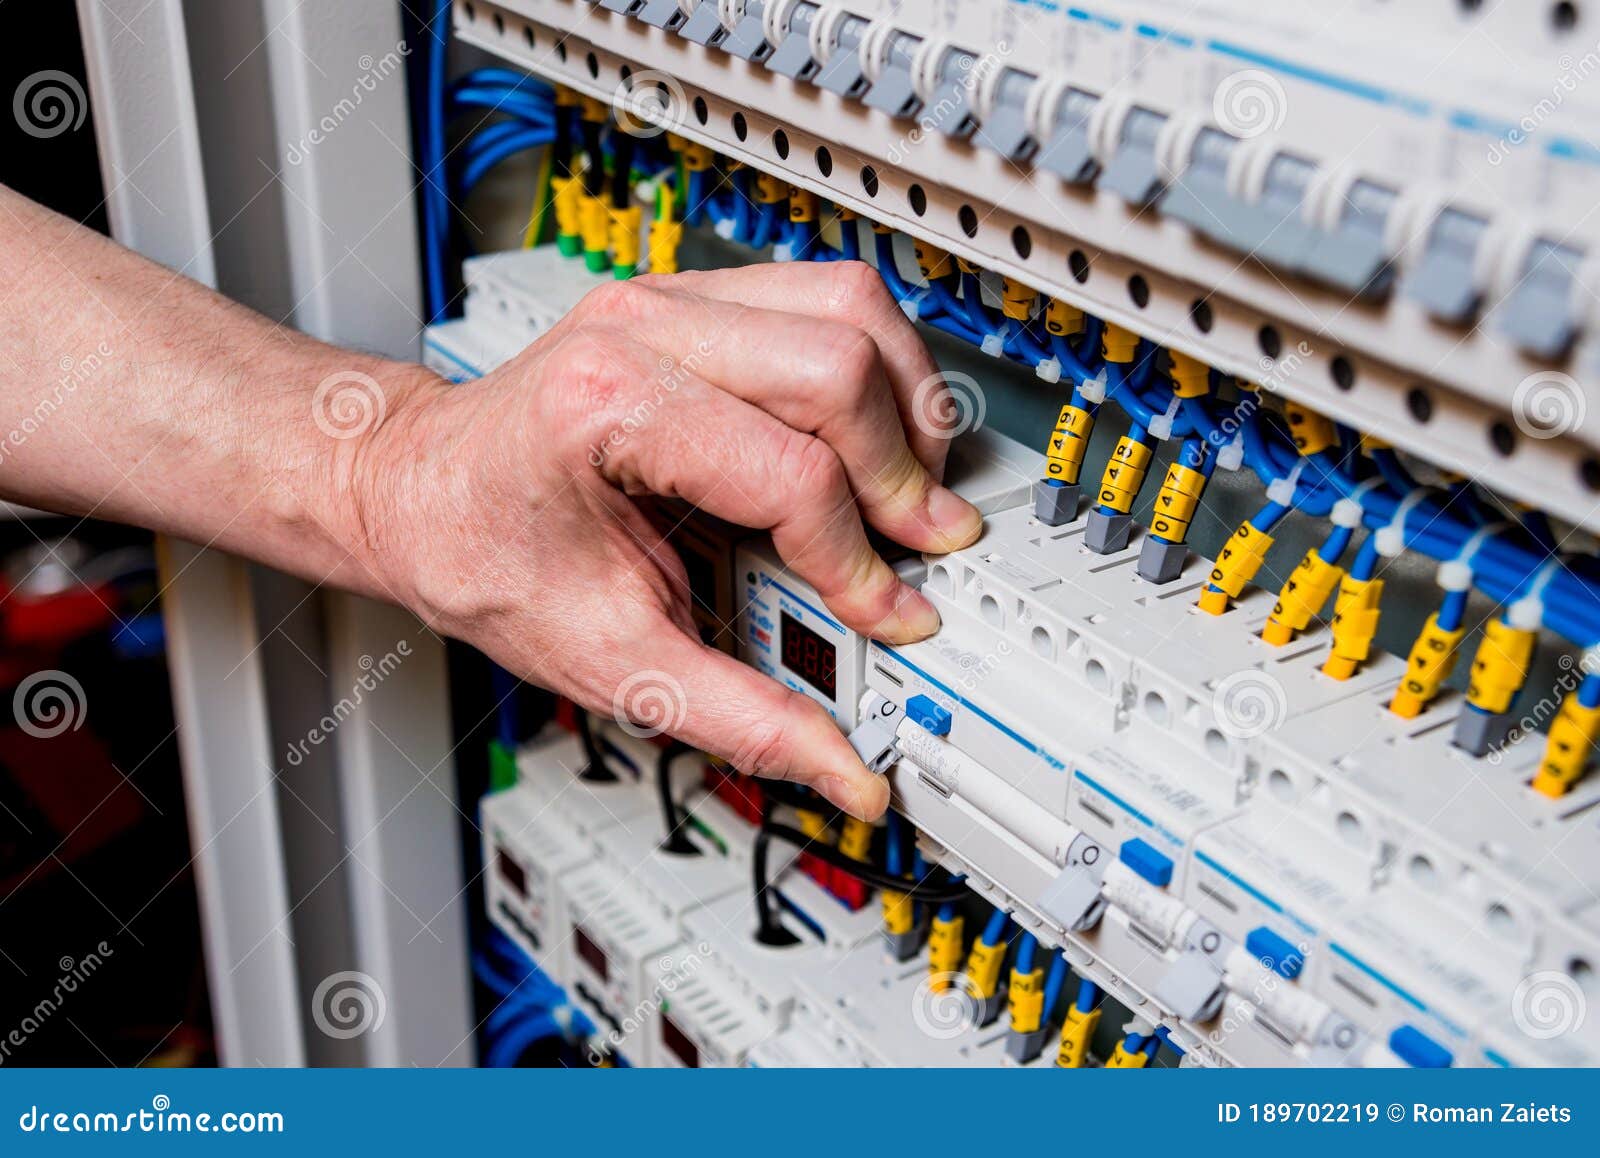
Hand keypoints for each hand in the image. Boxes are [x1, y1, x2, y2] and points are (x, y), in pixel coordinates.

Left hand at [363, 262, 983, 818]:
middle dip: (901, 470)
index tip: (884, 615)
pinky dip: (874, 361)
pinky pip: (821, 296)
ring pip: (847, 305)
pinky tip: (875, 427)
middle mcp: (641, 329)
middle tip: (921, 545)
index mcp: (607, 409)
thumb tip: (837, 765)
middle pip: (838, 368)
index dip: (856, 562)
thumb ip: (736, 715)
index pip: (792, 474)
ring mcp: (667, 299)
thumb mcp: (606, 659)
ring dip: (905, 398)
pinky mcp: (692, 298)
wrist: (416, 492)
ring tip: (913, 482)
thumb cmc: (480, 555)